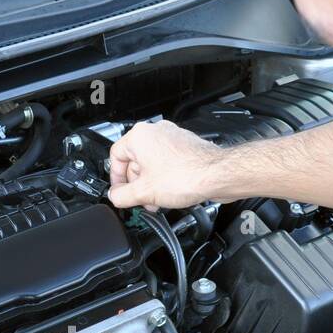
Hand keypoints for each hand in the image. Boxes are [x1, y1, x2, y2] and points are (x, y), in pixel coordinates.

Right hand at [107, 120, 227, 209]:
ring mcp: (172, 138)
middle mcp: (156, 132)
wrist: (217, 175)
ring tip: (156, 201)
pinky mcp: (186, 147)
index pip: (116, 156)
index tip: (120, 192)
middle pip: (135, 161)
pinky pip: (167, 163)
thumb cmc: (186, 175)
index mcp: (140, 136)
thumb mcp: (144, 192)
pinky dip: (164, 178)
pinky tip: (170, 194)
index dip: (115, 179)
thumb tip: (115, 197)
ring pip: (151, 163)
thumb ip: (122, 196)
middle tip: (140, 201)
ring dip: (150, 184)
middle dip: (136, 184)